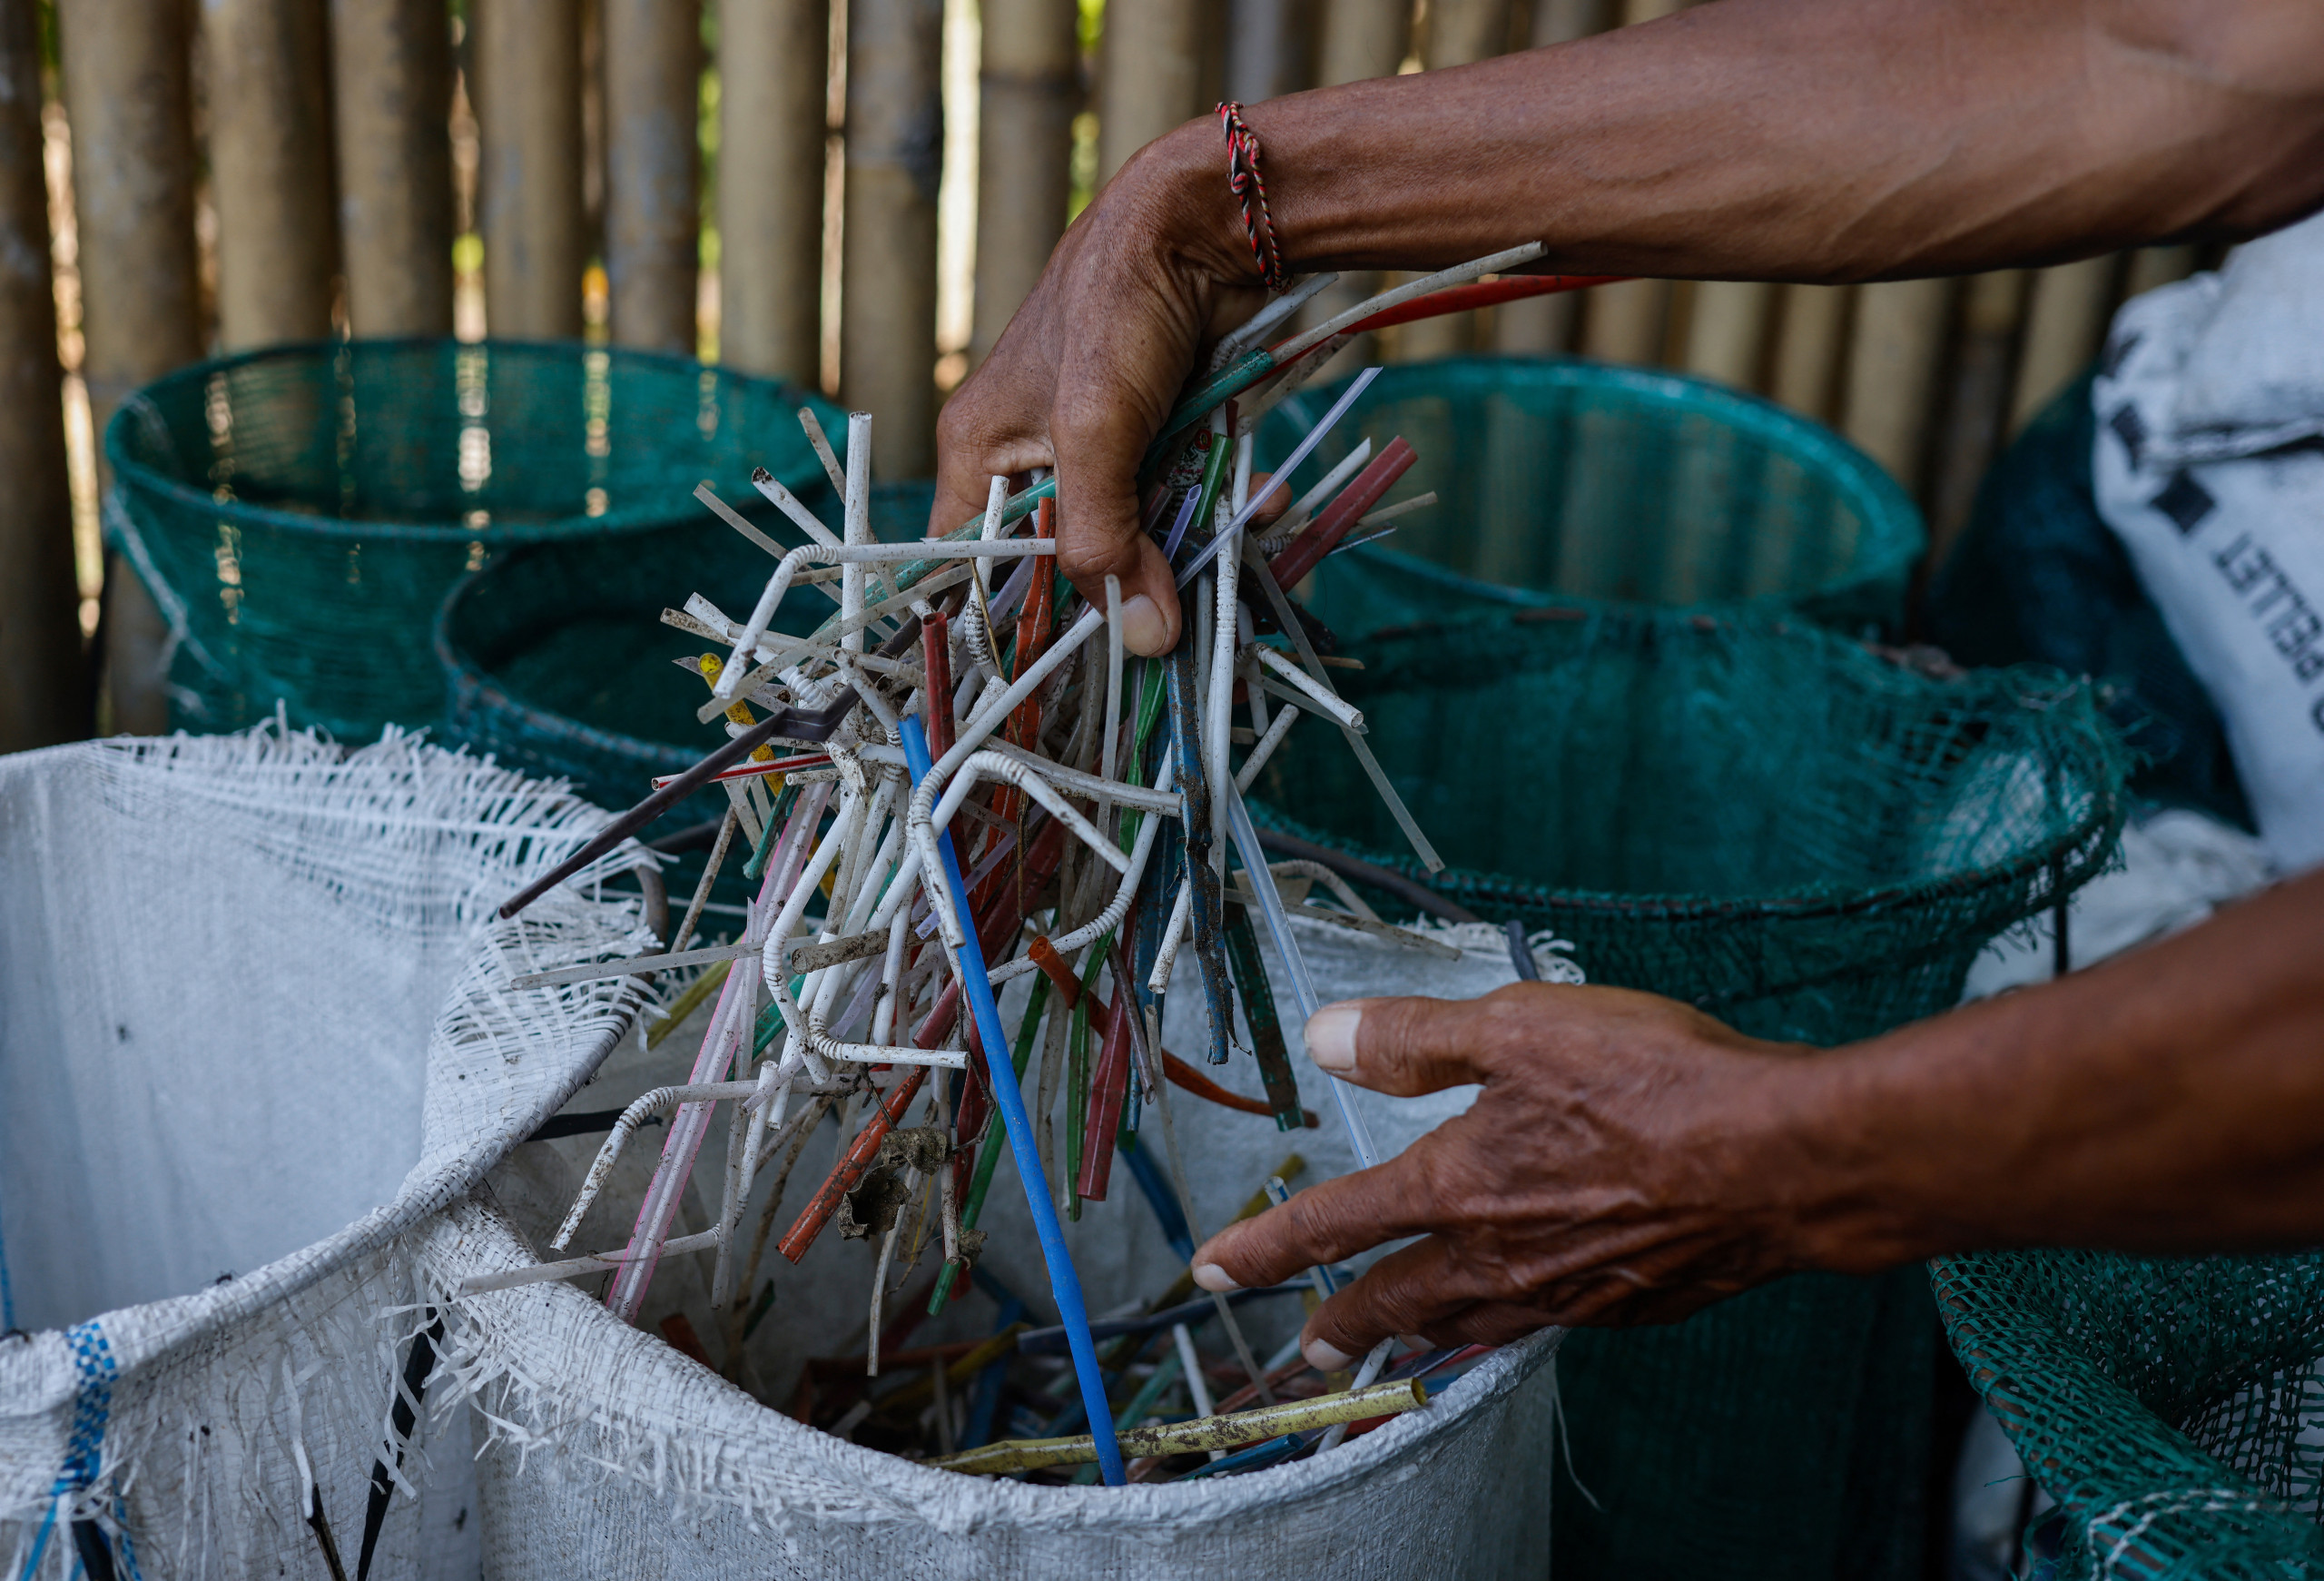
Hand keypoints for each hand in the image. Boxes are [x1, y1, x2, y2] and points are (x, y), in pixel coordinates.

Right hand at [931, 121, 1264, 656]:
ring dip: (1191, 558)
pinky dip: (1225, 514)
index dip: (1005, 628)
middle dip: (1125, 598)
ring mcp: (1103, 450)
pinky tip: (1273, 509)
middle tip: (1174, 638)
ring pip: (1138, 540)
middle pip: (1066, 566)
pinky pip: (1186, 502)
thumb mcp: (1098, 431)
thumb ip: (1106, 539)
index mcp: (980, 455)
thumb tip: (1143, 643)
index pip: (967, 568)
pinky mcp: (1162, 437)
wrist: (1207, 217)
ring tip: (1242, 575)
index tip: (1059, 683)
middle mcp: (1032, 458)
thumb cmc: (1120, 305)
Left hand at [1190, 984, 1842, 1368]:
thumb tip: (1327, 1037)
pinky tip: (1528, 1309)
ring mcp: (1567, 1291)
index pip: (1333, 1222)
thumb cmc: (1658, 1083)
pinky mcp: (1631, 1303)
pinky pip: (1549, 1324)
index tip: (1215, 1268)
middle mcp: (1500, 1254)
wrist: (1783, 1160)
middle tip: (1307, 1347)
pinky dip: (1516, 1324)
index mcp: (1458, 1185)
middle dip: (1341, 1324)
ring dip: (1422, 1337)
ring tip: (1401, 1347)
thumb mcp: (1519, 1027)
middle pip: (1395, 1301)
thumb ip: (1416, 1036)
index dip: (1264, 1244)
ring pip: (1471, 1325)